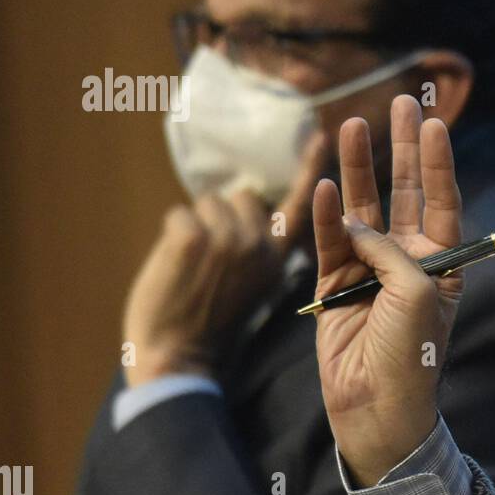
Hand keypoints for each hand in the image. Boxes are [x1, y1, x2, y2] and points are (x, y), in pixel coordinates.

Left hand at [122, 131, 328, 385]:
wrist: (177, 358)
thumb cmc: (210, 324)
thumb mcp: (253, 288)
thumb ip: (257, 251)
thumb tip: (245, 205)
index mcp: (280, 260)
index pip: (301, 208)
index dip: (311, 168)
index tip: (324, 136)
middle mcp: (262, 246)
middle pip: (241, 197)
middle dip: (223, 217)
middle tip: (211, 259)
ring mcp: (228, 239)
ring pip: (207, 203)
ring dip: (195, 226)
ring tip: (192, 266)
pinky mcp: (193, 237)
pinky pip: (178, 213)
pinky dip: (171, 236)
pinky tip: (175, 267)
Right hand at [312, 97, 462, 486]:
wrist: (378, 404)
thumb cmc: (413, 353)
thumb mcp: (418, 293)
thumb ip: (389, 249)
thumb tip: (354, 221)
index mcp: (441, 261)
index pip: (440, 199)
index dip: (436, 161)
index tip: (433, 121)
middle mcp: (407, 258)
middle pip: (403, 191)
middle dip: (399, 147)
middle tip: (399, 102)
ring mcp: (368, 269)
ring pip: (362, 207)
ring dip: (357, 167)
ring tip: (351, 124)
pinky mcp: (333, 284)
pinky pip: (329, 241)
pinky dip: (326, 215)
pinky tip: (324, 186)